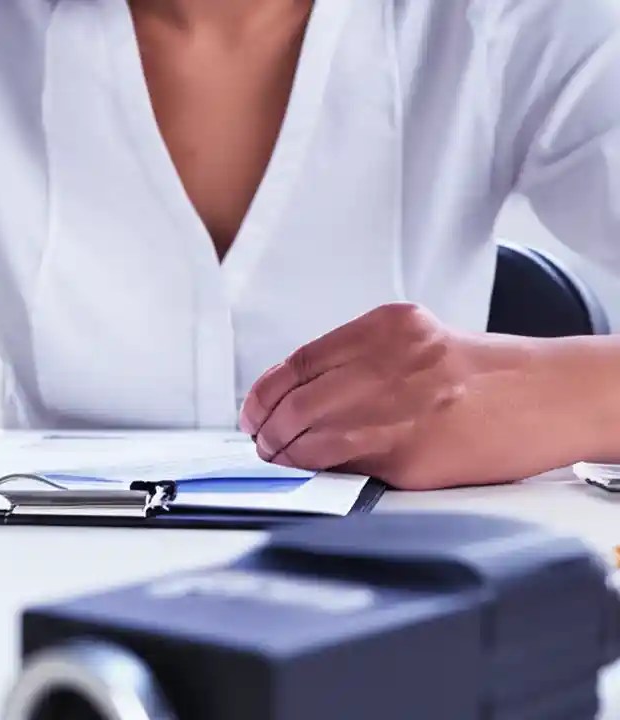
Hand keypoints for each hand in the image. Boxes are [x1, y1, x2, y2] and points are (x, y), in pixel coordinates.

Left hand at [238, 303, 570, 489]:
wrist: (548, 396)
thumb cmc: (484, 374)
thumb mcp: (416, 342)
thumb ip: (359, 360)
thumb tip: (296, 396)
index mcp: (387, 328)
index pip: (299, 362)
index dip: (264, 393)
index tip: (253, 410)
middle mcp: (390, 363)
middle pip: (297, 402)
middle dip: (268, 429)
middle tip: (262, 442)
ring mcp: (400, 410)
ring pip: (312, 436)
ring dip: (285, 454)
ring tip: (280, 459)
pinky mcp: (411, 454)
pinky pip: (344, 465)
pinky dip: (317, 470)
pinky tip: (312, 470)